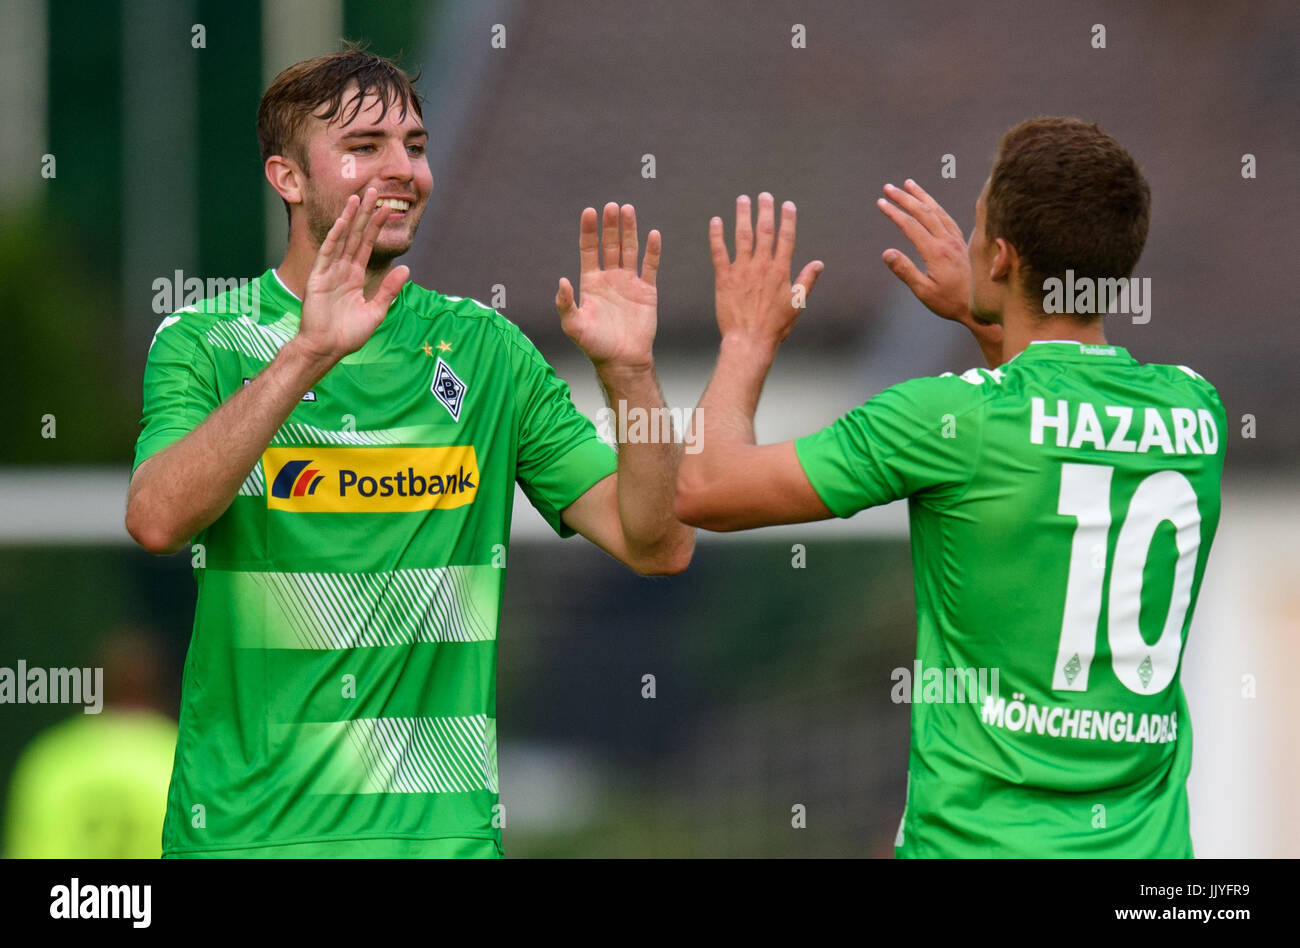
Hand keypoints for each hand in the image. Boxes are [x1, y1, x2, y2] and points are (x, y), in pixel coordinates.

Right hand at [297, 186, 409, 362]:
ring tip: (357, 198)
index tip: (386, 209)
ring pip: (342, 239)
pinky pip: (327, 254)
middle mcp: (342, 270)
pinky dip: (335, 238)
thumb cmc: (348, 334)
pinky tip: (342, 222)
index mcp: (355, 277)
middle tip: (374, 191)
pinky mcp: (318, 278)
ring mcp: (329, 272)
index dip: (376, 227)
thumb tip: (407, 268)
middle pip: (356, 236)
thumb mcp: (376, 311)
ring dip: (349, 218)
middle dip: (364, 214)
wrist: (327, 348)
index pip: (367, 245)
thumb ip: (390, 290)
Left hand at [556, 203, 659, 373]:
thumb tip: (561, 281)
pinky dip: (652, 250)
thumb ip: (565, 303)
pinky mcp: (647, 290)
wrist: (622, 360)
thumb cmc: (595, 345)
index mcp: (591, 282)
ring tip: (628, 210)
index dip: (589, 231)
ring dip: (629, 230)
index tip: (589, 212)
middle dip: (610, 225)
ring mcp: (629, 282)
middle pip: (610, 244)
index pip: (589, 249)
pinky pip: (650, 266)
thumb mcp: (573, 325)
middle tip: (611, 206)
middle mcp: (609, 278)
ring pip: (629, 249)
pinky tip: (653, 234)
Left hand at [710, 193, 822, 348]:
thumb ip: (806, 281)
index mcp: (780, 271)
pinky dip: (716, 235)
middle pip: (764, 231)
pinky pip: (719, 252)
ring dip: (742, 216)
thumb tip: (819, 263)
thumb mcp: (796, 304)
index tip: (787, 205)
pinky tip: (715, 221)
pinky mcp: (724, 278)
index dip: (787, 219)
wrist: (749, 340)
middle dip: (765, 211)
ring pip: (742, 236)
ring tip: (742, 200)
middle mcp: (761, 266)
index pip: (786, 238)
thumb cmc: (775, 326)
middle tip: (764, 195)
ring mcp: (742, 270)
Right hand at [877, 179, 988, 327]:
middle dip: (905, 198)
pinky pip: (948, 217)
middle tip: (889, 188)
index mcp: (936, 251)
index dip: (894, 212)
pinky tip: (933, 203)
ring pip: (937, 211)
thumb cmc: (950, 302)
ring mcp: (957, 240)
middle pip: (923, 212)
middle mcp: (947, 240)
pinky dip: (937, 206)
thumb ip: (905, 271)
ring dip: (922, 196)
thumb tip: (887, 253)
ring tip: (909, 184)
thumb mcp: (923, 291)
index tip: (881, 203)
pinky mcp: (962, 242)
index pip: (911, 225)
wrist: (979, 306)